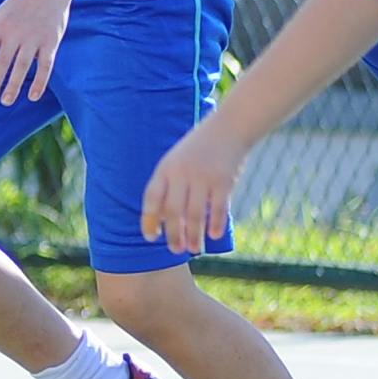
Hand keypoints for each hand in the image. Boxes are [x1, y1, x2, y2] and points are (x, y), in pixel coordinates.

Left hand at [0, 0, 70, 104]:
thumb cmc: (17, 7)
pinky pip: (45, 65)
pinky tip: (32, 96)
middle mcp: (14, 32)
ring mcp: (33, 37)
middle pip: (2, 61)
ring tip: (6, 102)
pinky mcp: (51, 41)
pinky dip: (39, 81)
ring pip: (22, 65)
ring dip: (14, 85)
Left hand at [142, 114, 248, 254]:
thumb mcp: (176, 160)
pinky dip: (215, 224)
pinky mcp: (224, 181)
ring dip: (193, 235)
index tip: (150, 237)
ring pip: (195, 214)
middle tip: (175, 250)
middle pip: (173, 211)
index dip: (149, 220)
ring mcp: (203, 177)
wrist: (228, 128)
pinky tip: (214, 235)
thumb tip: (162, 219)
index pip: (151, 199)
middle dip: (173, 234)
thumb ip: (168, 185)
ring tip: (193, 249)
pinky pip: (218, 208)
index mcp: (165, 169)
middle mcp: (181, 174)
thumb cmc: (198, 149)